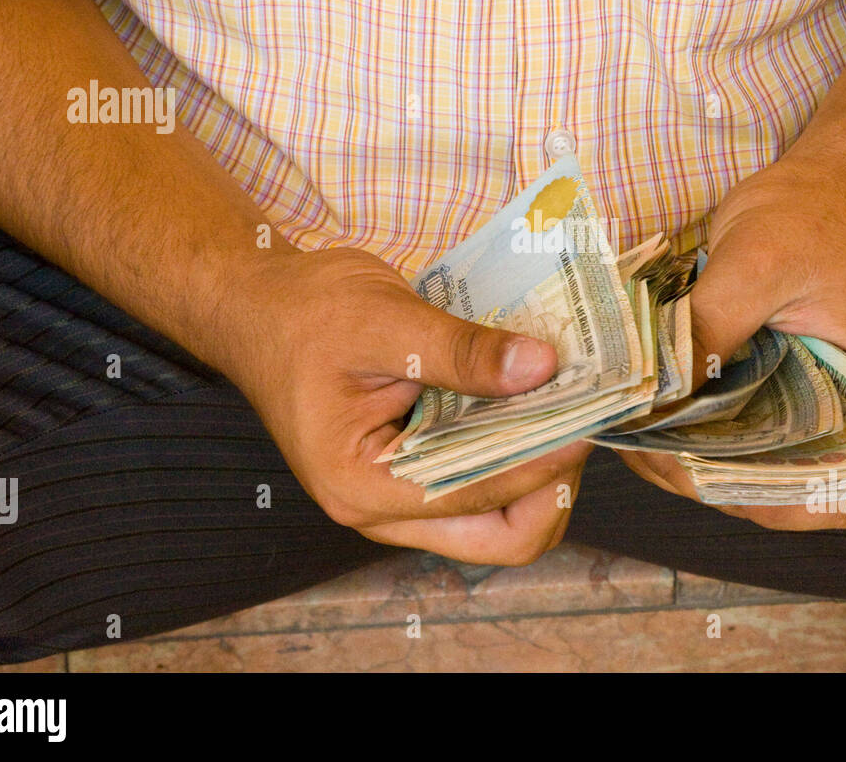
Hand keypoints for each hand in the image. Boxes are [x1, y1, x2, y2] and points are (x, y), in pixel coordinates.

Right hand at [228, 246, 590, 564]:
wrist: (258, 307)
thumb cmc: (303, 313)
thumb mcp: (385, 320)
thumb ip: (462, 351)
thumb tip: (542, 367)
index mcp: (361, 485)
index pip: (478, 501)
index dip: (542, 461)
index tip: (587, 413)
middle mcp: (380, 508)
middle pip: (500, 538)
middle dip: (551, 485)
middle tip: (582, 419)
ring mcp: (399, 495)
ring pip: (498, 517)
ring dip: (539, 469)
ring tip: (565, 409)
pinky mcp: (414, 470)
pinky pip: (481, 482)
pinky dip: (516, 450)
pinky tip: (535, 402)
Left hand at [620, 149, 845, 529]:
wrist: (828, 181)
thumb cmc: (814, 214)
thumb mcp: (760, 261)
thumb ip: (712, 326)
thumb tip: (656, 390)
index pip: (843, 497)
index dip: (776, 506)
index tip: (708, 475)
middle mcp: (844, 415)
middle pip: (777, 491)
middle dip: (705, 480)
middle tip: (641, 445)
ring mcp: (805, 403)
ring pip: (743, 464)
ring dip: (686, 457)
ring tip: (628, 427)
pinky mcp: (770, 386)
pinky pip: (728, 427)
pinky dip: (685, 427)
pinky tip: (640, 407)